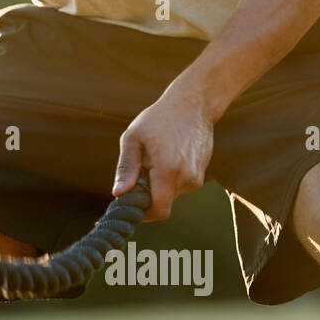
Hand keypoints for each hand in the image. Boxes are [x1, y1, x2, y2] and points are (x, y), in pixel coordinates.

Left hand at [112, 83, 215, 221]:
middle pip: (163, 202)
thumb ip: (126, 168)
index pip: (159, 210)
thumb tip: (118, 193)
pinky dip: (169, 178)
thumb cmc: (159, 119)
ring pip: (171, 195)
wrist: (193, 105)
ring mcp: (196, 177)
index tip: (131, 204)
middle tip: (140, 171)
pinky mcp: (201, 174)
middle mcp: (186, 178)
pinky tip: (167, 157)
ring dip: (159, 185)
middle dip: (148, 194)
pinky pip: (180, 186)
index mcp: (168, 171)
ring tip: (155, 158)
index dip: (144, 214)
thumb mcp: (133, 138)